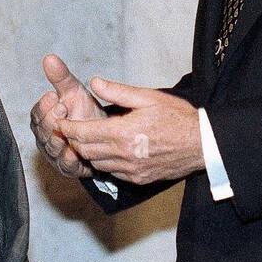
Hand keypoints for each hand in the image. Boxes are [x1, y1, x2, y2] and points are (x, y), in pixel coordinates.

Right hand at [30, 54, 104, 178]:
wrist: (104, 134)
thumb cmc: (85, 111)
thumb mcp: (74, 92)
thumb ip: (61, 77)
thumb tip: (49, 58)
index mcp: (43, 118)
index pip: (37, 114)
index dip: (44, 106)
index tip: (55, 97)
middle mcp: (45, 137)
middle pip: (42, 132)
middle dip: (51, 120)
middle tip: (63, 109)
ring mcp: (55, 154)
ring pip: (52, 149)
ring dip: (59, 139)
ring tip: (68, 129)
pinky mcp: (68, 168)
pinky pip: (66, 165)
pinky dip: (70, 159)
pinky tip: (76, 151)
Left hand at [58, 78, 202, 185]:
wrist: (202, 144)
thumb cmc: (178, 117)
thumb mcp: (148, 97)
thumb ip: (117, 91)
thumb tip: (94, 82)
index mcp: (123, 133)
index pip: (83, 133)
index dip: (67, 128)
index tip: (59, 121)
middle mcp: (123, 155)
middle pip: (85, 150)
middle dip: (73, 140)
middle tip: (68, 129)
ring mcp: (130, 170)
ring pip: (96, 163)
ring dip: (87, 152)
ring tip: (85, 138)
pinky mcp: (138, 178)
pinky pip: (111, 172)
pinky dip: (103, 162)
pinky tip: (107, 151)